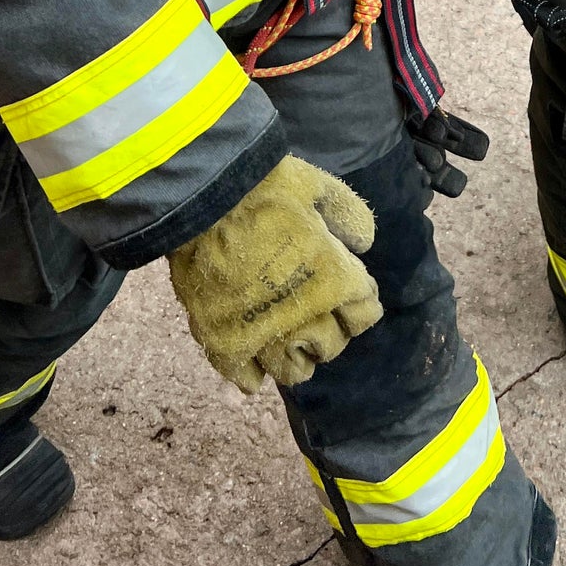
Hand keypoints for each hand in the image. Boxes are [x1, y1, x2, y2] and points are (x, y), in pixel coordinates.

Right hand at [167, 154, 379, 392]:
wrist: (201, 199)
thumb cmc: (263, 186)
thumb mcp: (317, 185)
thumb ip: (347, 214)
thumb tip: (364, 244)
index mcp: (333, 279)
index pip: (364, 315)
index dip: (359, 303)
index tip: (350, 295)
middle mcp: (304, 316)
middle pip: (332, 345)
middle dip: (330, 330)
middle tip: (318, 315)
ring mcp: (262, 334)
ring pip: (294, 371)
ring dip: (298, 358)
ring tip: (291, 344)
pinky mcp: (224, 343)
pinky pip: (246, 379)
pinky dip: (254, 377)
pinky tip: (255, 364)